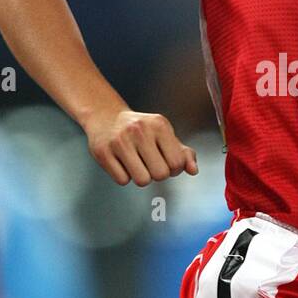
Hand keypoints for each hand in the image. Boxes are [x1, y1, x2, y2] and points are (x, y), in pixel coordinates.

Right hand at [84, 108, 198, 185]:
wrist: (106, 116)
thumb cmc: (141, 130)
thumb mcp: (164, 135)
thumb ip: (183, 153)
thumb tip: (194, 171)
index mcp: (159, 124)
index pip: (177, 163)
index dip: (174, 169)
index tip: (165, 161)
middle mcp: (139, 130)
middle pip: (161, 174)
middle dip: (157, 174)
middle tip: (149, 162)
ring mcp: (120, 141)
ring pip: (142, 180)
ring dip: (141, 177)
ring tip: (136, 162)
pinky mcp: (103, 152)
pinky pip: (123, 181)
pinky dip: (124, 176)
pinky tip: (121, 161)